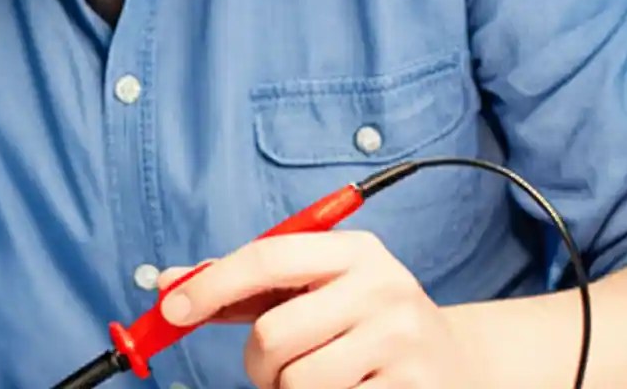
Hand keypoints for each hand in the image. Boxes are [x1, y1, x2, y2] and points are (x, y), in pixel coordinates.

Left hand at [157, 232, 478, 388]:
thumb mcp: (316, 288)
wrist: (457, 363)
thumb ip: (244, 286)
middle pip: (273, 335)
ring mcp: (402, 343)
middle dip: (256, 363)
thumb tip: (169, 284)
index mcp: (355, 251)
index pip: (266, 257)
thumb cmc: (362, 322)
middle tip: (271, 368)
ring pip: (295, 382)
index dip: (212, 285)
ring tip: (316, 379)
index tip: (174, 309)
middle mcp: (383, 288)